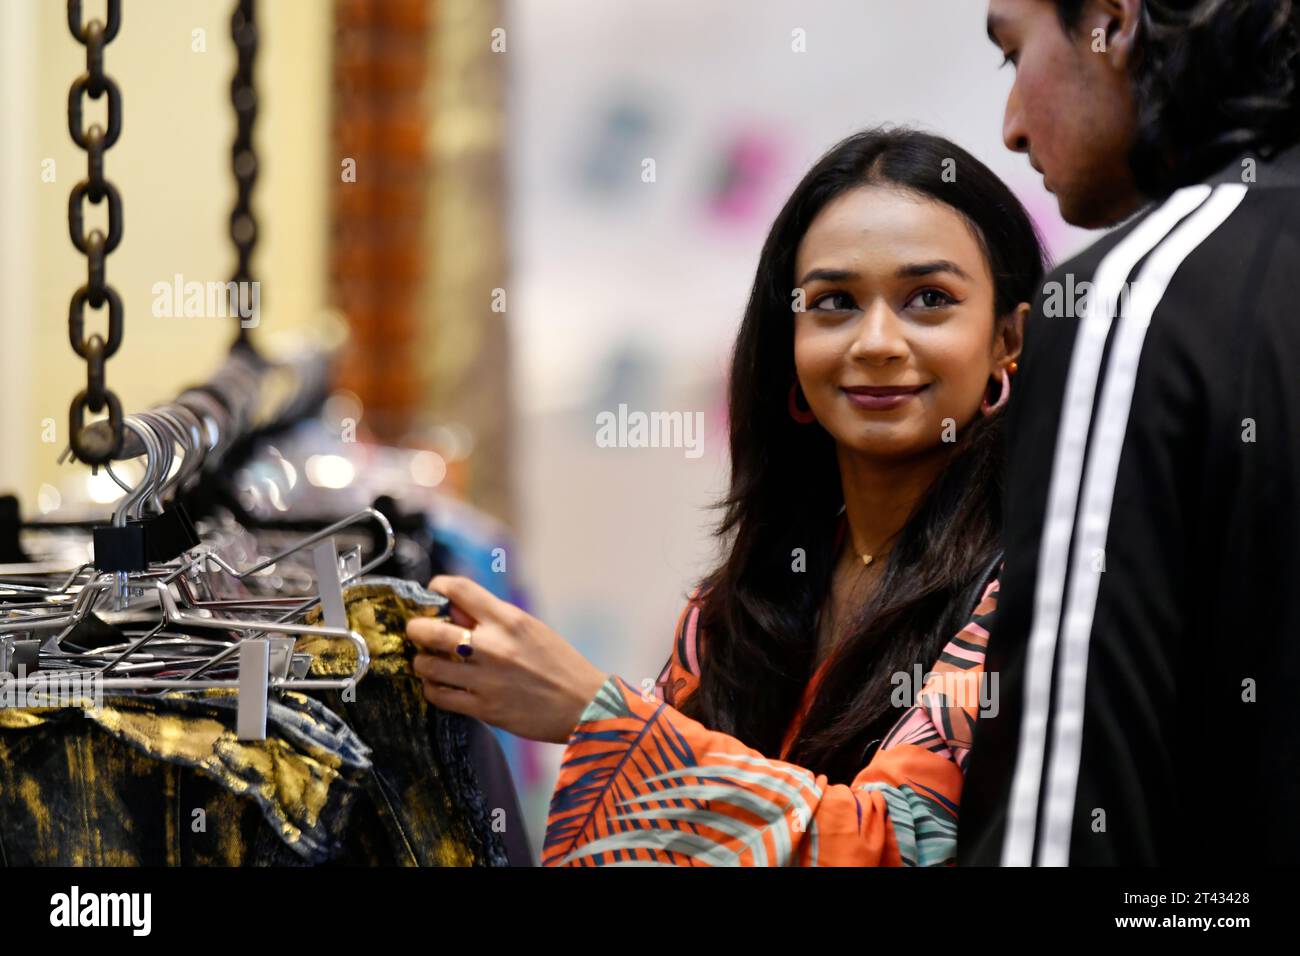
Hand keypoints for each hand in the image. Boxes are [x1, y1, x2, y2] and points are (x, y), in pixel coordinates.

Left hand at [405, 575, 609, 743]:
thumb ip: (493, 619)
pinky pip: (440, 696)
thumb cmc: (560, 664)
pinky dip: (433, 688)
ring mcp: (486, 679)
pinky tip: (440, 685)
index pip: (459, 589)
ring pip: (428, 666)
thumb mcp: (531, 629)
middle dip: (415, 628)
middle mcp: (493, 646)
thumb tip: (454, 611)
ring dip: (422, 662)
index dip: (438, 586)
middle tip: (416, 630)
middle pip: (430, 630)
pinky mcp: (484, 708)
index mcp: (509, 620)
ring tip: (428, 662)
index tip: (434, 591)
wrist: (584, 706)